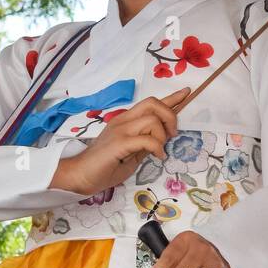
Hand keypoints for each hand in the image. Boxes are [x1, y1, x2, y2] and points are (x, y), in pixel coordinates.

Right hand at [51, 86, 190, 195]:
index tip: (187, 92)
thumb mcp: (131, 155)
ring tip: (159, 151)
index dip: (171, 98)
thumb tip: (160, 142)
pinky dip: (157, 148)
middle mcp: (123, 120)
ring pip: (152, 119)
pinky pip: (147, 139)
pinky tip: (157, 157)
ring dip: (162, 136)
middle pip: (153, 103)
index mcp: (126, 121)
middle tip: (172, 135)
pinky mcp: (119, 143)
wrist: (80, 175)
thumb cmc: (103, 168)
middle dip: (171, 116)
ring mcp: (120, 130)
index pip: (151, 104)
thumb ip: (144, 145)